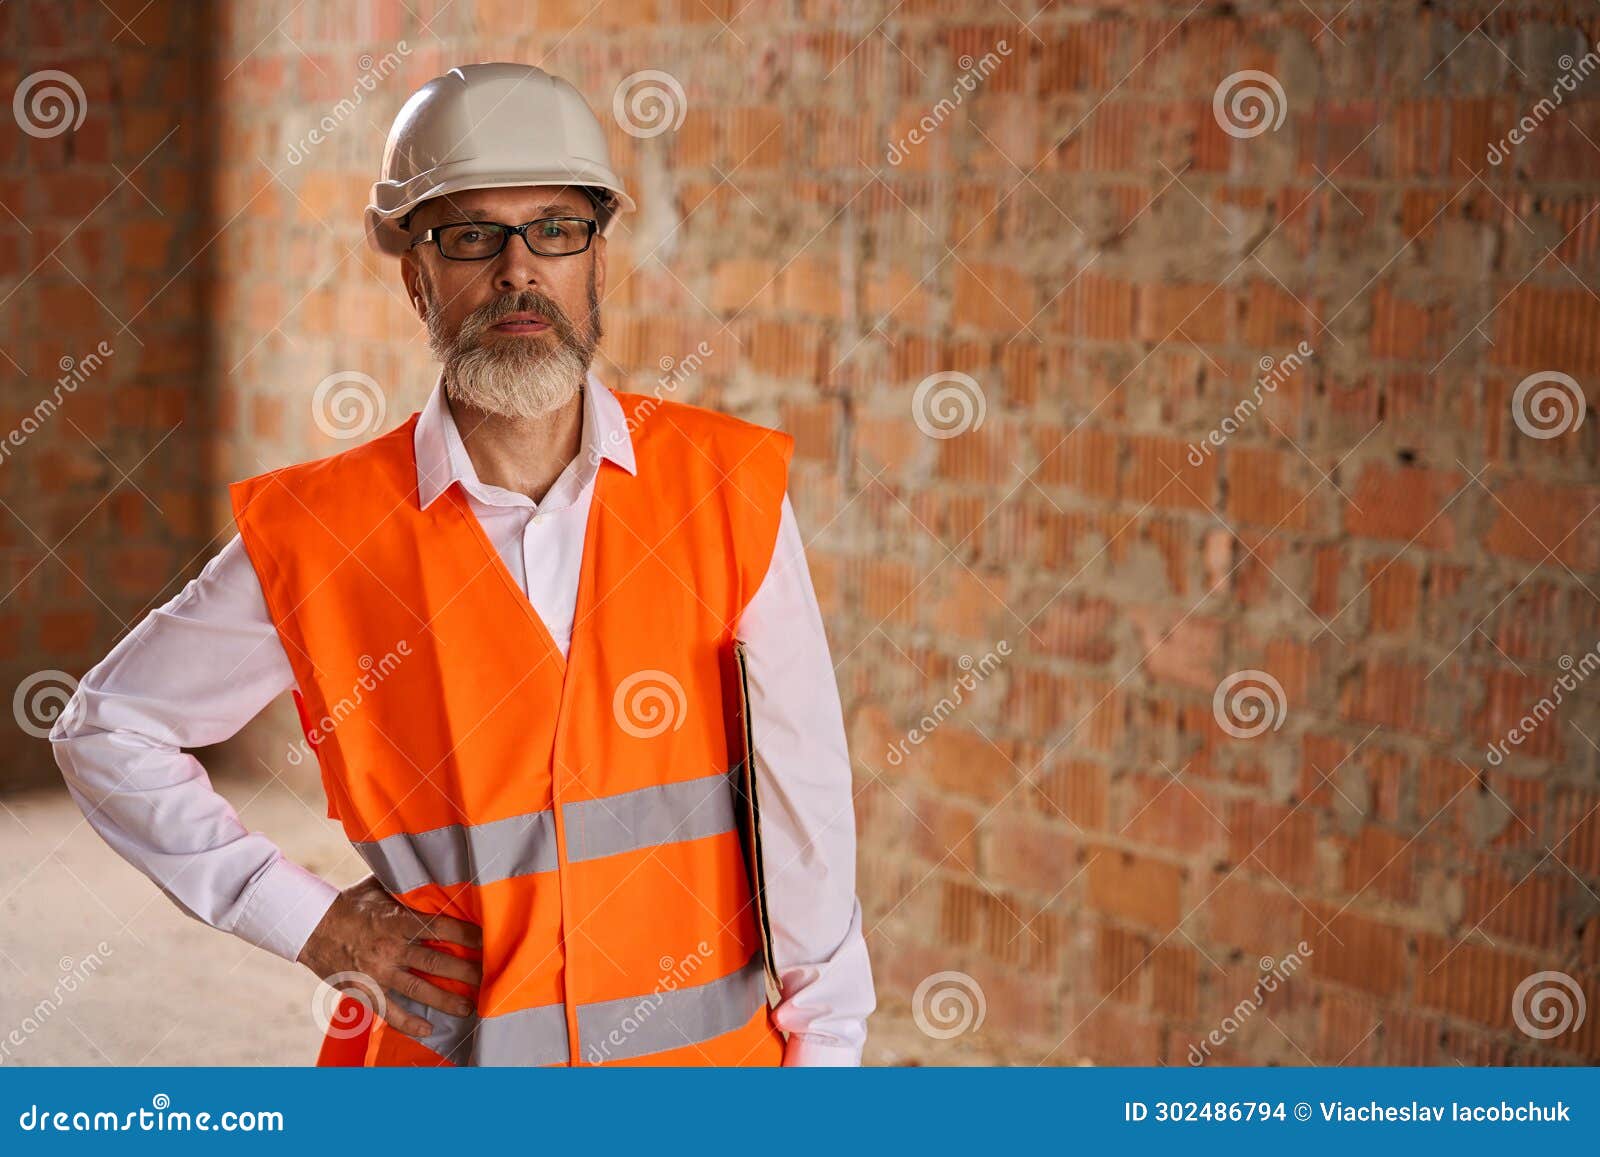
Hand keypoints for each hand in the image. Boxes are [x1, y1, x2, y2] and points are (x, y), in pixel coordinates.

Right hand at [297, 875, 482, 1039]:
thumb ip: (406, 883)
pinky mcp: (364, 990)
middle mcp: (390, 947)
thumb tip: (433, 866)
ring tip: (469, 1008)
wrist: (309, 926)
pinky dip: (409, 1024)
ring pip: (419, 990)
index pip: (441, 927)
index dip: (467, 936)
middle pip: (436, 961)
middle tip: (490, 979)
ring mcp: (377, 972)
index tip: (489, 942)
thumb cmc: (349, 903)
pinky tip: (428, 1030)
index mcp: (396, 919)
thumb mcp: (378, 885)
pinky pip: (389, 1012)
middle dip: (466, 972)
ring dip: (446, 1000)